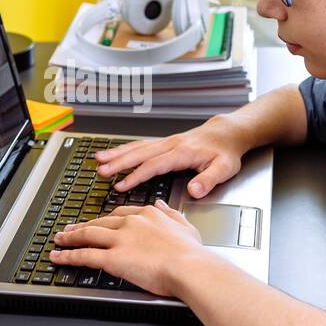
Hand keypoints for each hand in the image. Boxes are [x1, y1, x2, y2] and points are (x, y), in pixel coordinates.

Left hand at [50, 201, 211, 296]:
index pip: (120, 213)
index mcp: (147, 214)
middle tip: (70, 229)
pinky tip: (59, 257)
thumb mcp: (185, 226)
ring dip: (70, 237)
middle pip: (100, 221)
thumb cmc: (192, 254)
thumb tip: (162, 205)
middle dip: (83, 225)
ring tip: (59, 239)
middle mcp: (131, 223)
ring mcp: (120, 239)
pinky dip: (68, 255)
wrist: (190, 267)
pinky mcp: (112, 257)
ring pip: (88, 234)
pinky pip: (84, 255)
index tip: (99, 221)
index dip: (106, 218)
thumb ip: (171, 214)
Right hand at [95, 115, 249, 198]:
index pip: (154, 165)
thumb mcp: (224, 169)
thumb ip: (208, 180)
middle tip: (101, 170)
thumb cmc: (225, 153)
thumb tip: (194, 191)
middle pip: (140, 153)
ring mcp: (166, 142)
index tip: (120, 185)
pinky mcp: (164, 143)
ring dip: (117, 153)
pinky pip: (141, 145)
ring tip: (98, 159)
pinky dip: (125, 149)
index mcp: (182, 153)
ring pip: (138, 147)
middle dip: (119, 162)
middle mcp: (171, 145)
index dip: (136, 176)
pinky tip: (113, 153)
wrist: (226, 134)